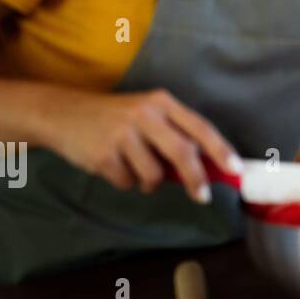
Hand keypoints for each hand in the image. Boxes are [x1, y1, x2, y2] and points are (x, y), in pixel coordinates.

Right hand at [53, 89, 238, 202]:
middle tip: (202, 196)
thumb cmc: (115, 118)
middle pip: (182, 152)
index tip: (236, 170)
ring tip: (135, 168)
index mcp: (161, 102)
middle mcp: (144, 114)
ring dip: (149, 182)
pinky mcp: (103, 154)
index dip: (221, 151)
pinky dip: (125, 182)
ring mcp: (122, 134)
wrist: (63, 113)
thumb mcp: (146, 114)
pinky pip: (127, 182)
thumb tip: (205, 169)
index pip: (200, 127)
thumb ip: (174, 135)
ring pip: (154, 174)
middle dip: (196, 178)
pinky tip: (113, 166)